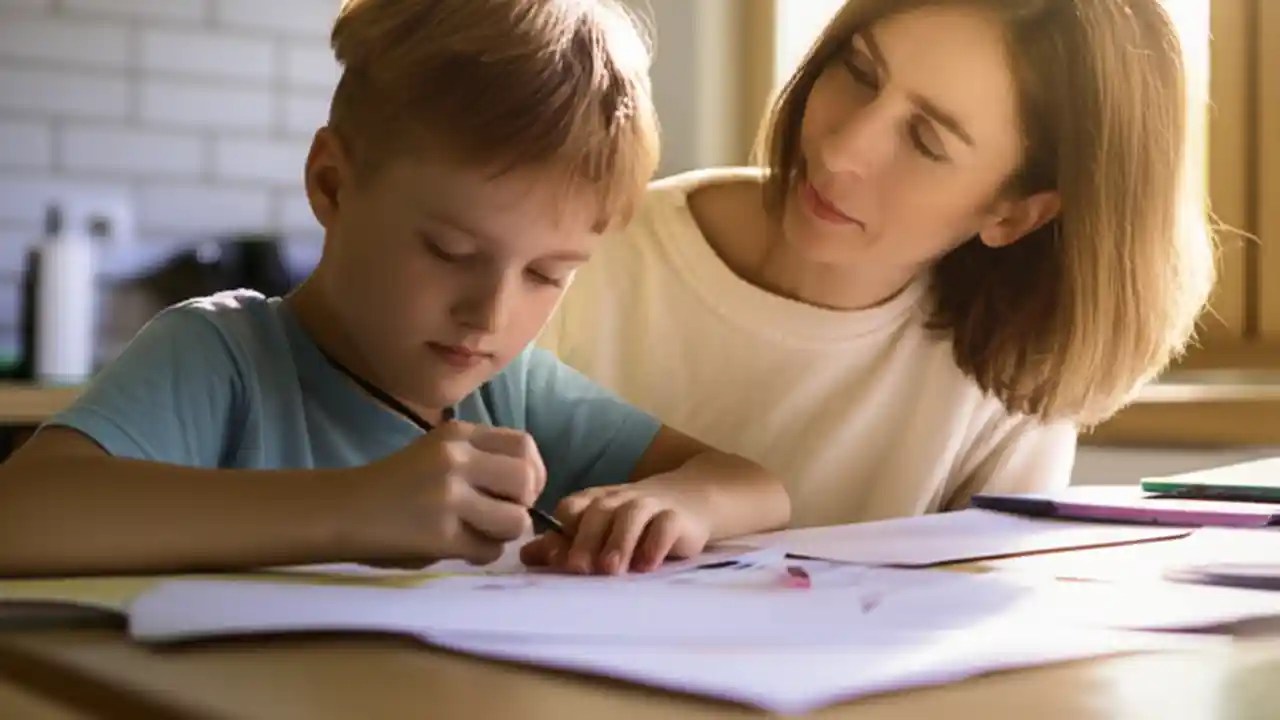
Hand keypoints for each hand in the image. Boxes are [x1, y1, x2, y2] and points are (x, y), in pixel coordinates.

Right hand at [344, 421, 545, 566]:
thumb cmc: (393, 485)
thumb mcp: (438, 453)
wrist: (341, 510)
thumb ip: (481, 460)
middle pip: (527, 481)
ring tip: (478, 534)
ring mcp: (448, 495)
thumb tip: (530, 487)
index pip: (524, 446)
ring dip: (503, 535)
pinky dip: (481, 555)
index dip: (532, 473)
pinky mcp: (439, 533)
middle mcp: (456, 458)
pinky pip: (488, 550)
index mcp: (457, 434)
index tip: (516, 492)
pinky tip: (459, 549)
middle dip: (523, 505)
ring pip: (515, 520)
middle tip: (500, 516)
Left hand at [519, 481, 710, 574]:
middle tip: (579, 568)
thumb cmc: (635, 520)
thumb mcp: (600, 528)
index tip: (555, 559)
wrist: (692, 498)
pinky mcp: (678, 517)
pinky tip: (647, 565)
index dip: (562, 531)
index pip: (572, 508)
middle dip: (586, 540)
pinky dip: (656, 544)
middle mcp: (620, 499)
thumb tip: (525, 557)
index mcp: (596, 501)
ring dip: (619, 541)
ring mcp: (651, 505)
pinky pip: (666, 526)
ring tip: (611, 569)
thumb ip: (565, 543)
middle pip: (599, 512)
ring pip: (632, 516)